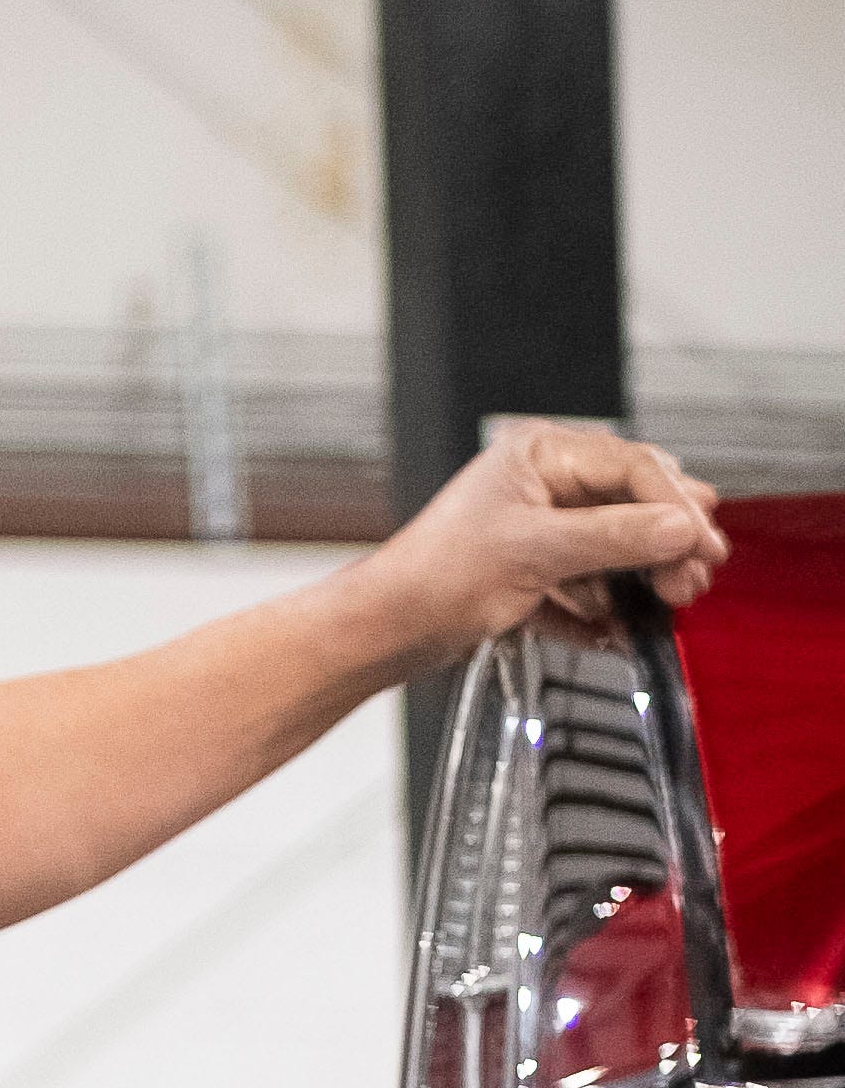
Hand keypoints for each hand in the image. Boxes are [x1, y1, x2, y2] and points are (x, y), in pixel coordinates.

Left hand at [372, 420, 726, 662]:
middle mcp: (540, 484)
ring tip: (665, 607)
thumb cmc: (434, 576)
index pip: (631, 468)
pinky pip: (580, 587)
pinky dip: (600, 610)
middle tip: (693, 578)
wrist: (383, 630)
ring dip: (638, 581)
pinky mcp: (526, 574)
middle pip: (627, 507)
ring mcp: (533, 529)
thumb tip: (680, 528)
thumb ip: (614, 537)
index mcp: (540, 455)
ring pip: (608, 549)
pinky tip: (616, 633)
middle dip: (664, 545)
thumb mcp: (537, 550)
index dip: (676, 507)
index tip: (705, 544)